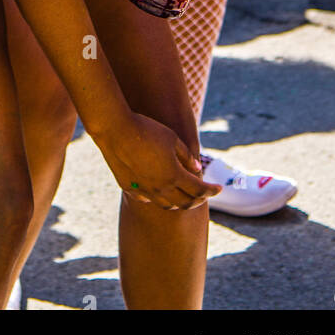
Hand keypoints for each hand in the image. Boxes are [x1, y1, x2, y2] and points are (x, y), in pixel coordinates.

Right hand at [97, 112, 220, 210]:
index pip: (199, 190)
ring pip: (166, 205)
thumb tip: (197, 167)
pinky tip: (159, 190)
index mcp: (174, 175)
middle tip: (204, 194)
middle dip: (198, 200)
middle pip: (185, 203)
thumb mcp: (171, 138)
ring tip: (184, 195)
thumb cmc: (146, 129)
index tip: (219, 188)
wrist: (115, 130)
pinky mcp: (129, 187)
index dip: (211, 190)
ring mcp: (144, 190)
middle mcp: (161, 187)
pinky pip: (147, 199)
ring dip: (179, 202)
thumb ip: (186, 155)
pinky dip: (158, 198)